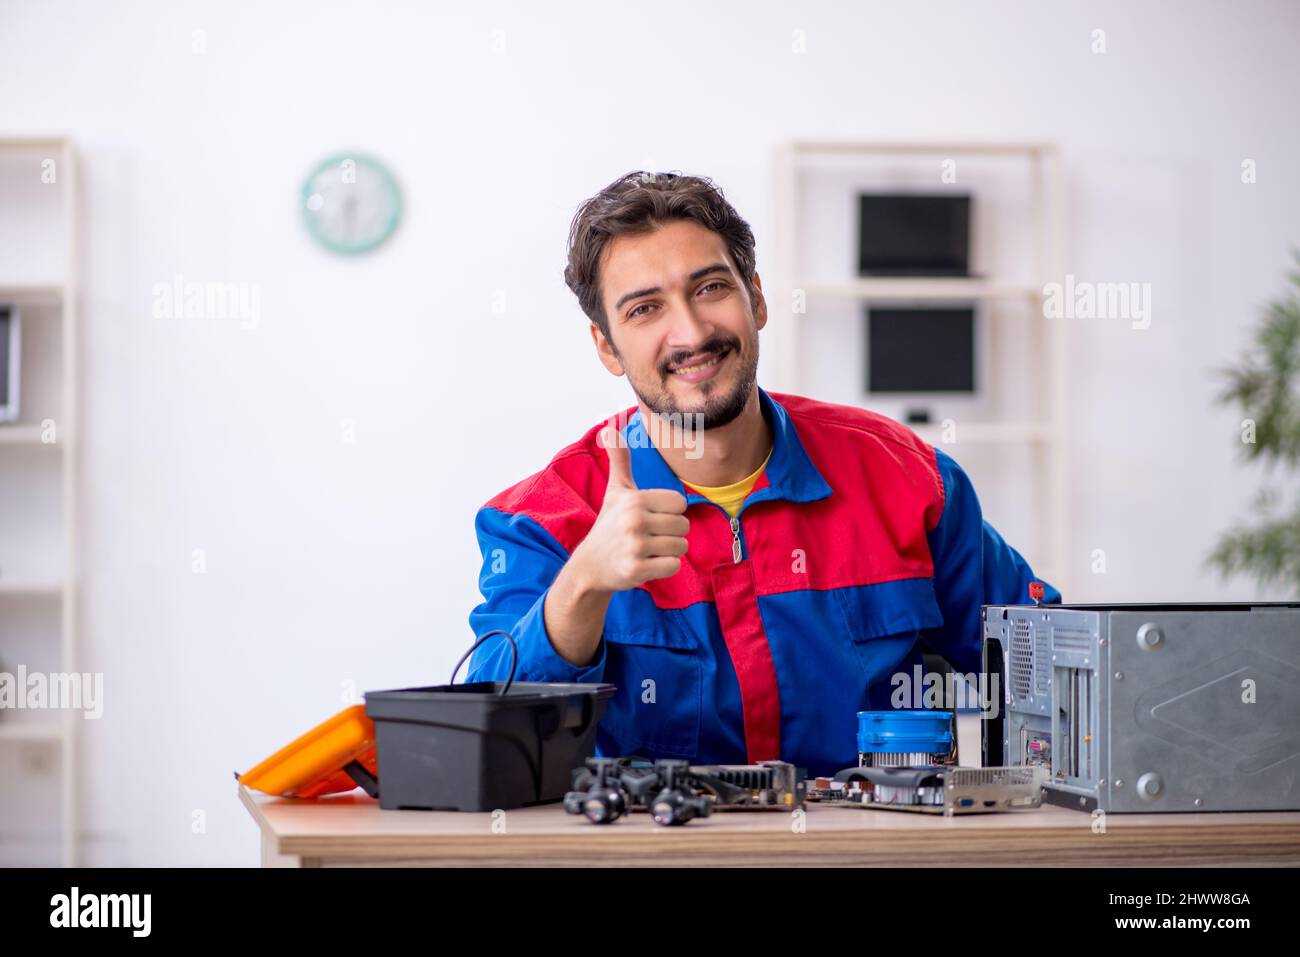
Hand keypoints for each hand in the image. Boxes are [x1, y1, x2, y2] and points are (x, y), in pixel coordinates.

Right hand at [571, 426, 690, 592]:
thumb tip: (608, 427)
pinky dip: (664, 567)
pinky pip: (673, 566)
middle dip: (670, 533)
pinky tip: (646, 564)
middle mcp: (635, 521)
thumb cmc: (609, 525)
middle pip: (684, 526)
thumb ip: (619, 460)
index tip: (650, 517)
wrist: (589, 566)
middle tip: (647, 537)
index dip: (670, 512)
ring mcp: (635, 546)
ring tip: (647, 550)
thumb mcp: (615, 491)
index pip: (680, 503)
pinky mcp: (636, 570)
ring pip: (681, 547)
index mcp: (635, 499)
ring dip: (668, 551)